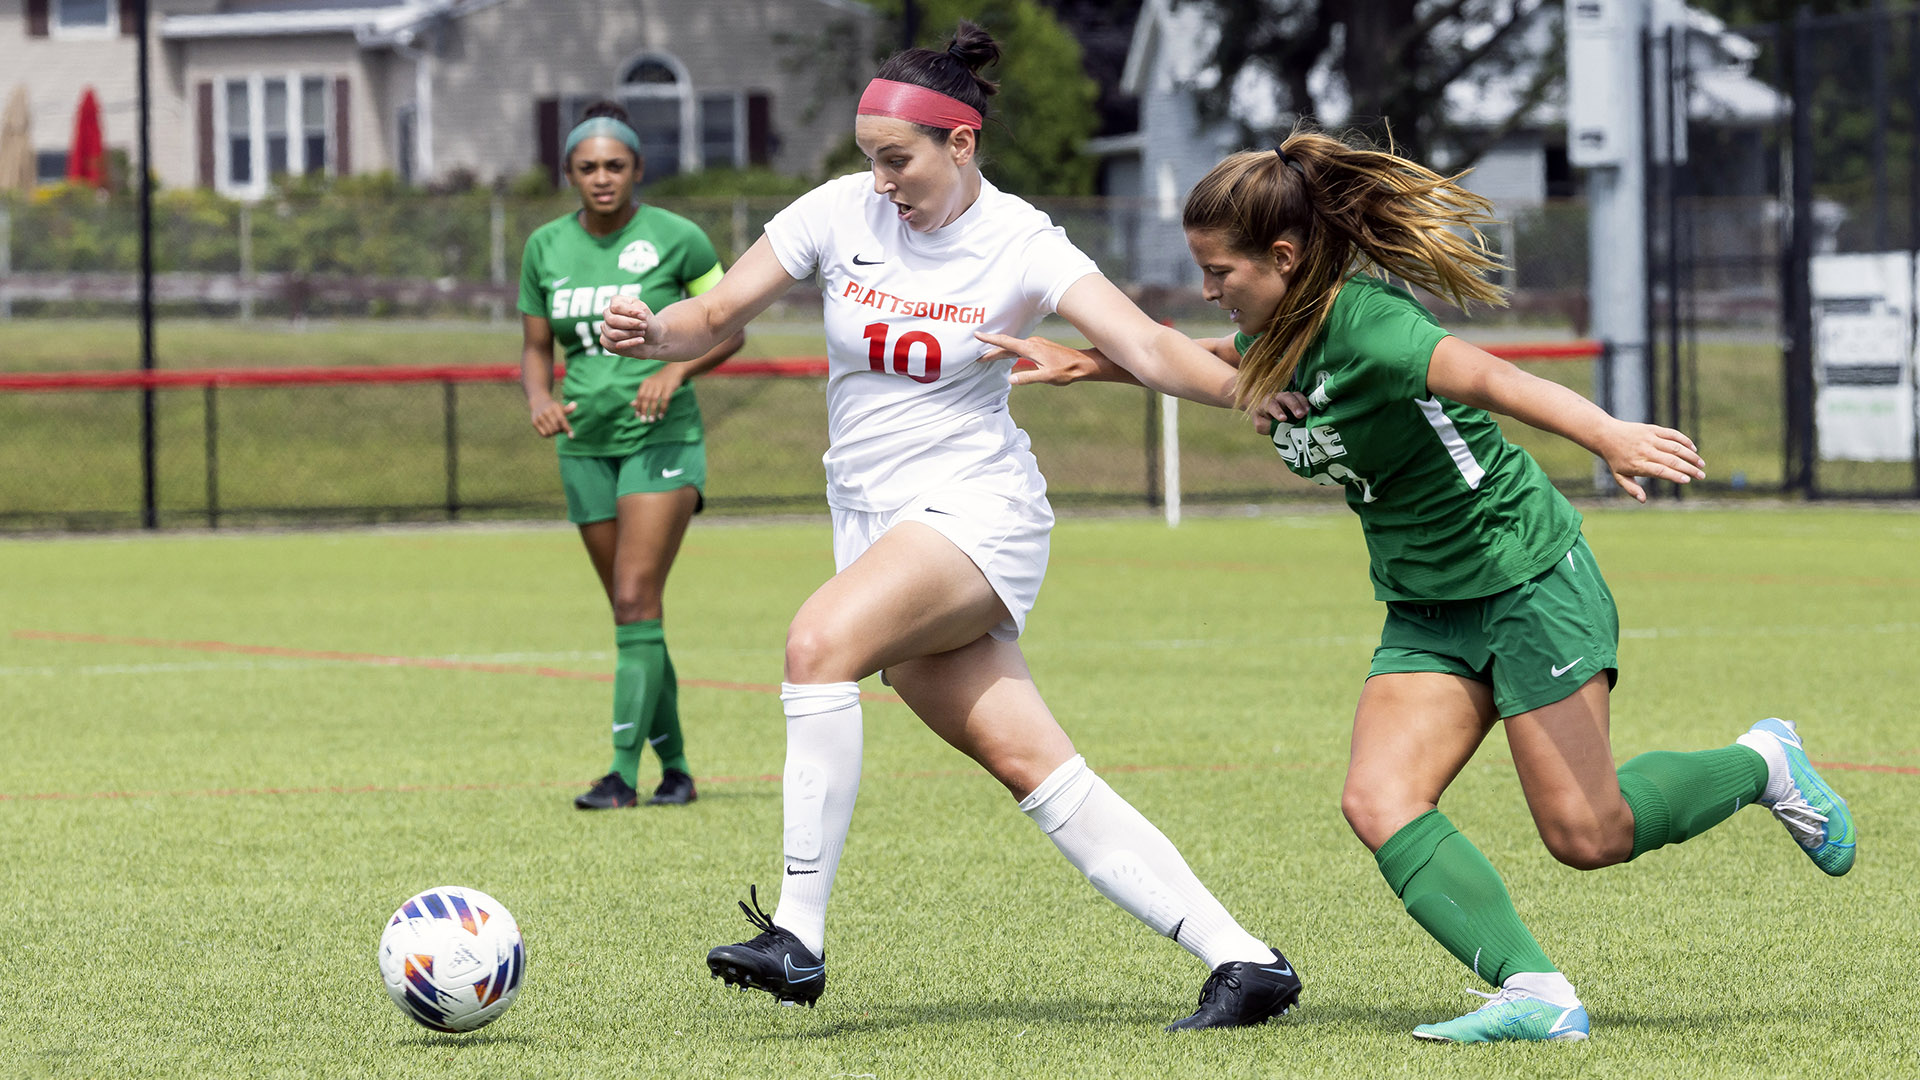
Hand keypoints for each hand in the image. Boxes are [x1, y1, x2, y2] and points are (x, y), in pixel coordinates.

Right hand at [529, 395, 575, 437]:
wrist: (539, 403)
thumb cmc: (554, 407)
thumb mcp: (561, 407)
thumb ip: (568, 409)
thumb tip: (575, 404)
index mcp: (554, 407)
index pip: (561, 420)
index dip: (567, 428)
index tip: (571, 436)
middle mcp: (546, 412)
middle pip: (556, 428)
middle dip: (560, 430)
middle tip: (560, 427)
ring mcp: (539, 417)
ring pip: (551, 432)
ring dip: (555, 433)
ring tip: (555, 427)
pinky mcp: (534, 422)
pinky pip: (544, 434)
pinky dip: (549, 434)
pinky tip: (549, 429)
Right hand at [599, 295, 653, 356]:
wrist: (652, 339)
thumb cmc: (647, 323)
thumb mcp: (645, 312)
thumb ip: (636, 310)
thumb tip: (634, 313)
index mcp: (616, 302)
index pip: (616, 307)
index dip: (630, 312)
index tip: (644, 316)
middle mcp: (608, 314)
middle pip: (612, 320)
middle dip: (630, 324)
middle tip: (644, 326)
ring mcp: (605, 328)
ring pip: (613, 334)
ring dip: (631, 334)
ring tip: (642, 333)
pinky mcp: (607, 342)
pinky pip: (613, 345)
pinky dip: (629, 343)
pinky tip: (640, 340)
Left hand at [632, 368, 683, 422]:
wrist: (675, 370)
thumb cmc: (661, 380)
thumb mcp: (649, 386)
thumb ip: (641, 395)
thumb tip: (631, 404)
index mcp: (645, 383)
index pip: (639, 396)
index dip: (638, 406)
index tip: (637, 416)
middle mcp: (652, 383)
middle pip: (646, 398)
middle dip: (644, 410)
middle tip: (643, 420)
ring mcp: (660, 385)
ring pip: (654, 399)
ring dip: (652, 411)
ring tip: (651, 420)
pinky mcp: (669, 387)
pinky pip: (665, 399)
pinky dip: (662, 408)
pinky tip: (661, 416)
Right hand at [974, 331, 1105, 385]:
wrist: (1082, 363)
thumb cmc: (1065, 371)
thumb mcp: (1046, 377)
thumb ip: (1027, 378)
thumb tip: (1010, 380)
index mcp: (1030, 349)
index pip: (1005, 343)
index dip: (990, 340)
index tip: (977, 334)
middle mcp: (1031, 344)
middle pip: (1007, 346)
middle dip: (991, 350)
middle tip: (978, 357)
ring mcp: (1036, 345)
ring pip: (1013, 347)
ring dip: (1001, 351)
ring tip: (989, 357)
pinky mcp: (1040, 348)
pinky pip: (1020, 348)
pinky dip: (1010, 352)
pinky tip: (1008, 356)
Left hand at [1251, 391, 1310, 435]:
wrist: (1264, 408)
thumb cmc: (1262, 418)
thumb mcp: (1259, 423)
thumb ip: (1265, 426)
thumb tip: (1276, 427)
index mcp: (1267, 403)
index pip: (1271, 405)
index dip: (1277, 411)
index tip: (1283, 419)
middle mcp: (1278, 397)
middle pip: (1286, 397)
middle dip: (1293, 405)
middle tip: (1300, 415)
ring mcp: (1288, 397)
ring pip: (1295, 396)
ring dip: (1302, 404)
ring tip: (1307, 413)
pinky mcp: (1296, 398)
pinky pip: (1302, 397)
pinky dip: (1306, 403)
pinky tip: (1310, 411)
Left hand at [1596, 420, 1705, 501]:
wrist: (1606, 435)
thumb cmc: (1615, 459)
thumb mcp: (1619, 477)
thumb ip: (1631, 489)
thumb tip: (1643, 500)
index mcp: (1638, 464)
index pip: (1660, 471)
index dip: (1674, 475)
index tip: (1687, 480)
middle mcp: (1645, 451)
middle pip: (1672, 461)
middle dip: (1689, 469)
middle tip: (1701, 476)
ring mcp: (1650, 439)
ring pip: (1675, 447)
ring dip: (1690, 455)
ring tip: (1701, 464)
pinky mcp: (1653, 429)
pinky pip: (1672, 434)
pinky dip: (1684, 440)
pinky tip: (1693, 448)